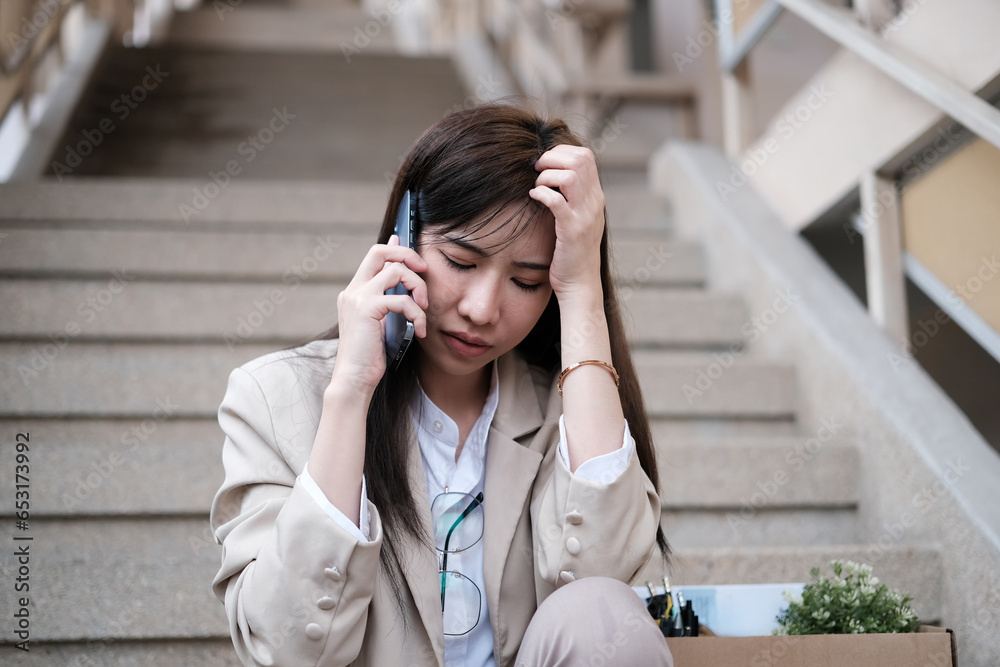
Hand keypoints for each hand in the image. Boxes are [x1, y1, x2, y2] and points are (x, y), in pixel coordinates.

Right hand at [331, 235, 428, 392]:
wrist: (354, 379)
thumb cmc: (370, 356)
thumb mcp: (381, 323)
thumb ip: (389, 302)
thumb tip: (402, 286)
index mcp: (355, 292)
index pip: (374, 256)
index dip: (396, 249)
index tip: (416, 258)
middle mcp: (353, 290)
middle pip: (379, 252)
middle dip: (408, 255)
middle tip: (425, 271)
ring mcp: (357, 298)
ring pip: (396, 271)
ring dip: (417, 287)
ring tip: (423, 309)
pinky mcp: (367, 309)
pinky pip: (402, 300)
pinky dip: (417, 314)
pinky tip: (420, 331)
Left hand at [529, 145, 605, 299]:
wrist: (580, 284)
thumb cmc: (571, 253)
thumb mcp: (578, 219)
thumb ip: (572, 198)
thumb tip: (553, 176)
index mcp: (596, 197)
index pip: (586, 156)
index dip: (561, 152)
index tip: (545, 163)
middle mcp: (594, 202)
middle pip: (580, 159)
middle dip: (552, 158)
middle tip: (537, 170)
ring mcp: (585, 216)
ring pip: (569, 176)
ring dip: (546, 176)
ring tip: (536, 186)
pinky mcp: (572, 231)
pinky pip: (556, 201)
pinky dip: (541, 194)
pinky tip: (534, 198)